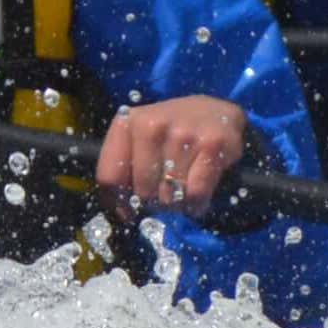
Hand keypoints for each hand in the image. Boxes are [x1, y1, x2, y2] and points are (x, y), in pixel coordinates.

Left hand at [94, 95, 247, 219]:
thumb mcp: (140, 138)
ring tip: (183, 185)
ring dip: (177, 202)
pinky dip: (197, 202)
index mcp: (128, 123)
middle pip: (142, 191)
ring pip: (169, 196)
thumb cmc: (173, 131)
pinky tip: (198, 187)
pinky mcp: (212, 145)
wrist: (218, 113)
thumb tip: (123, 213)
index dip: (118, 202)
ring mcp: (183, 134)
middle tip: (166, 189)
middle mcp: (152, 125)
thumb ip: (123, 168)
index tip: (128, 209)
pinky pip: (195, 194)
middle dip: (154, 201)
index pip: (109, 177)